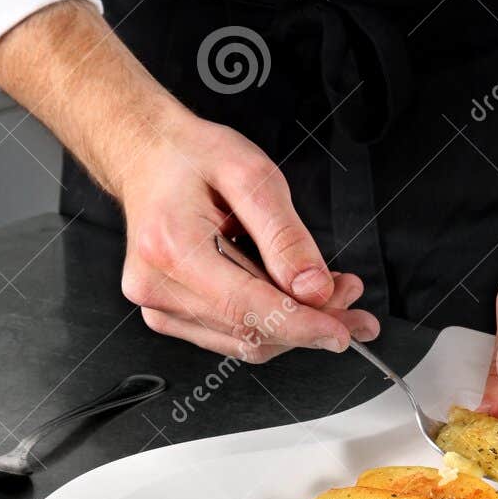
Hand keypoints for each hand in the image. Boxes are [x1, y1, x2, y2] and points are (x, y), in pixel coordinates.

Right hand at [0, 0, 376, 361]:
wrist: (147, 156)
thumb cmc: (192, 159)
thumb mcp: (252, 175)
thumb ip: (286, 236)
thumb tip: (315, 290)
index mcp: (173, 247)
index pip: (248, 308)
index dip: (303, 326)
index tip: (344, 332)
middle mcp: (158, 286)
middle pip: (251, 331)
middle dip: (310, 322)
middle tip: (350, 298)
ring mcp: (159, 306)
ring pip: (245, 342)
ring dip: (295, 327)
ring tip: (331, 296)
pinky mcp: (167, 315)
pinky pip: (230, 337)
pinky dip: (269, 324)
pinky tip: (292, 301)